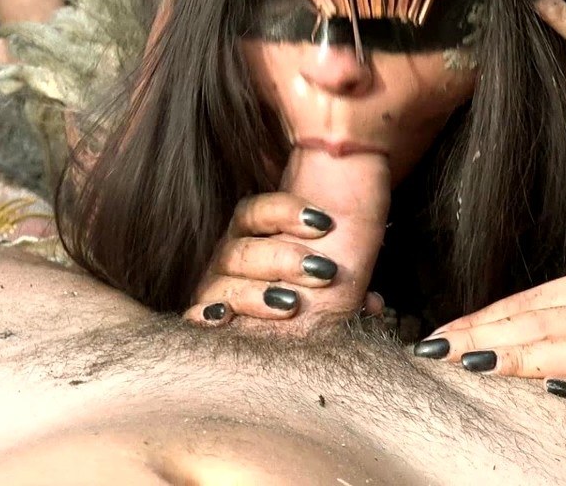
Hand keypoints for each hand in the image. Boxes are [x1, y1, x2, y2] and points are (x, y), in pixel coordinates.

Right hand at [187, 192, 380, 325]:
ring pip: (223, 283)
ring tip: (292, 303)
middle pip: (242, 250)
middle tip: (324, 270)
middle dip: (283, 258)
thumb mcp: (329, 295)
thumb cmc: (305, 311)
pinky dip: (206, 316)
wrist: (272, 354)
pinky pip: (194, 316)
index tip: (325, 223)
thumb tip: (371, 304)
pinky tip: (225, 318)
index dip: (285, 212)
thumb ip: (346, 290)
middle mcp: (227, 260)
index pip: (255, 213)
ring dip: (257, 293)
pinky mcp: (201, 323)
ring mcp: (212, 291)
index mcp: (251, 238)